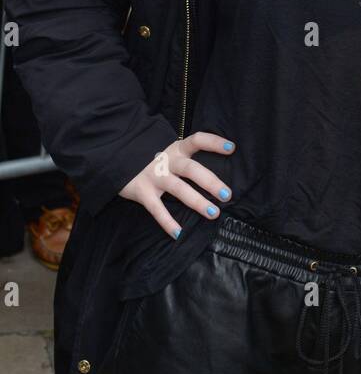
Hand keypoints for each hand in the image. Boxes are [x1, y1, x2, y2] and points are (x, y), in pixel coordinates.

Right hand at [118, 132, 235, 237]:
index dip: (214, 143)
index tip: (231, 148)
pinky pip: (156, 209)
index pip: (196, 140)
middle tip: (227, 195)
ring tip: (214, 213)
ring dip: (197, 201)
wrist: (116, 158)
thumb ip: (187, 159)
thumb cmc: (152, 160)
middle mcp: (167, 161)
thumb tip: (215, 176)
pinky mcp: (142, 192)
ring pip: (178, 189)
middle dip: (210, 182)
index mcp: (176, 149)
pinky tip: (178, 233)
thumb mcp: (169, 153)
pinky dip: (167, 222)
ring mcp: (154, 176)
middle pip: (191, 169)